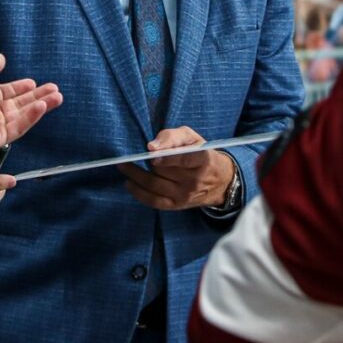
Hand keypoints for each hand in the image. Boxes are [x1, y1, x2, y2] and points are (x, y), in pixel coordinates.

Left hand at [0, 54, 62, 151]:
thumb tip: (1, 57)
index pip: (8, 93)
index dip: (22, 88)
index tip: (34, 83)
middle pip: (20, 105)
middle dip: (38, 97)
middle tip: (56, 91)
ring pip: (23, 116)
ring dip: (40, 106)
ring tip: (57, 97)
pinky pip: (18, 127)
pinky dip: (31, 117)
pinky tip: (42, 106)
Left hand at [118, 127, 236, 211]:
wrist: (219, 181)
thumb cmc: (201, 154)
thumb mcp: (193, 138)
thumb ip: (173, 136)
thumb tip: (152, 146)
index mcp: (203, 160)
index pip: (185, 159)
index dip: (168, 157)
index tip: (151, 153)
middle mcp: (195, 180)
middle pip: (165, 171)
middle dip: (148, 162)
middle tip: (133, 155)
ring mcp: (185, 195)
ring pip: (155, 186)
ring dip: (135, 176)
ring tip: (123, 166)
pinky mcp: (177, 205)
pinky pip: (154, 201)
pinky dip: (139, 193)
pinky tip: (129, 183)